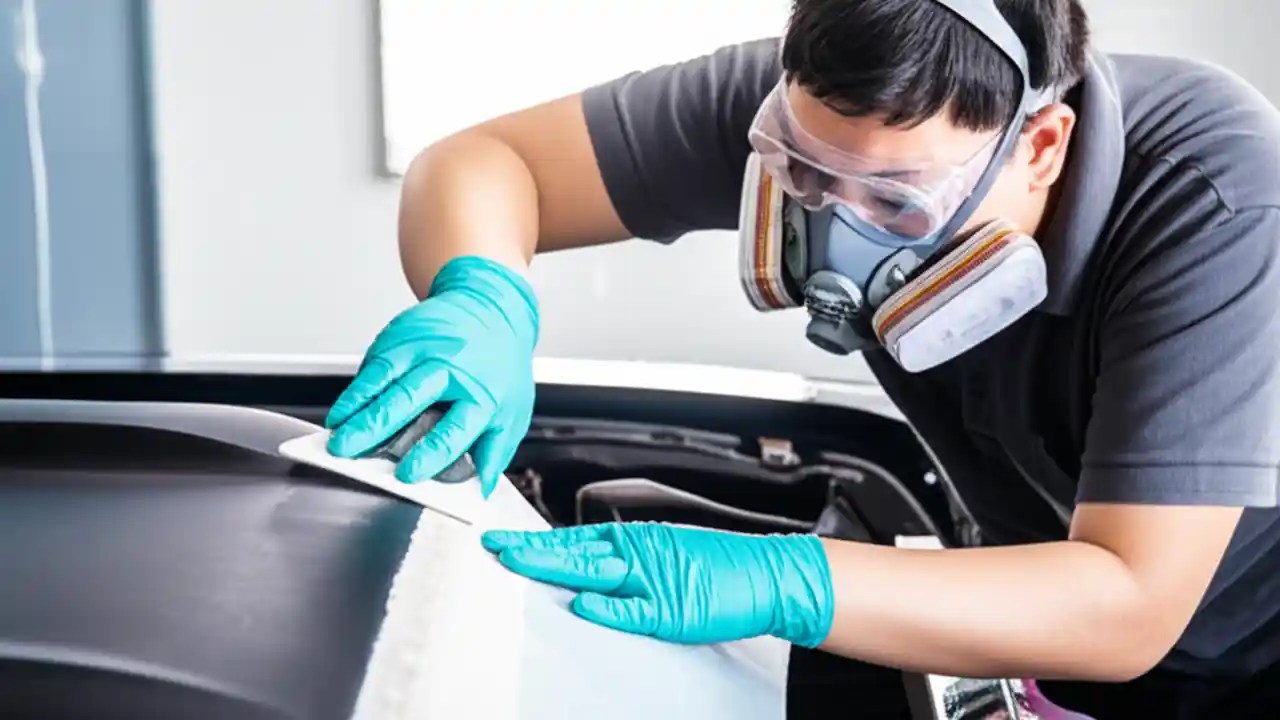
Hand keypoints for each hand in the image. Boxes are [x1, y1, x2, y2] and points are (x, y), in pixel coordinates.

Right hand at [324, 256, 538, 496]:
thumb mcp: (512, 411)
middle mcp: (451, 370)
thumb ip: (494, 452)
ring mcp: (423, 350)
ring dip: (356, 409)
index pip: (453, 430)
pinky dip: (355, 389)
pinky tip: (342, 410)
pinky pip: (374, 365)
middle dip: (375, 427)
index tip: (407, 474)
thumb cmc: (499, 366)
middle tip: (348, 451)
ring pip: (384, 380)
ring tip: (336, 433)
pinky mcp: (403, 337)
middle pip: (408, 401)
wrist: (492, 308)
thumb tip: (483, 490)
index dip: (429, 454)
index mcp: (482, 396)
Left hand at [481, 521, 834, 646]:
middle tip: (493, 548)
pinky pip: (634, 611)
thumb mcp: (663, 559)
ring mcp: (653, 580)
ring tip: (517, 563)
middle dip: (530, 552)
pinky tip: (582, 603)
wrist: (765, 574)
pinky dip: (608, 607)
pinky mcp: (671, 610)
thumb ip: (623, 571)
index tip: (501, 542)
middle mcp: (638, 555)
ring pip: (594, 571)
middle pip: (574, 553)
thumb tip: (583, 582)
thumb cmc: (717, 571)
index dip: (535, 543)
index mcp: (634, 543)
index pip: (573, 543)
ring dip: (555, 566)